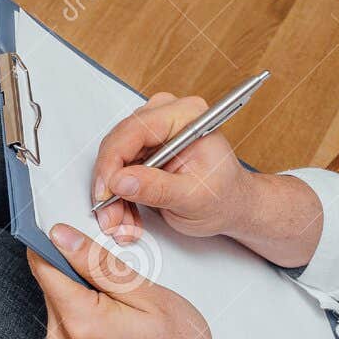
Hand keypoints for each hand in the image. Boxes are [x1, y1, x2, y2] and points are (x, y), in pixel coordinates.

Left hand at [28, 222, 233, 338]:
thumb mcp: (149, 297)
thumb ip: (98, 264)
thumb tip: (61, 237)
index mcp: (79, 322)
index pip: (42, 263)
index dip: (56, 242)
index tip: (73, 233)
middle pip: (51, 281)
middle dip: (79, 270)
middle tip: (120, 281)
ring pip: (59, 300)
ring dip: (84, 293)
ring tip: (123, 307)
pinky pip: (66, 321)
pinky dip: (85, 313)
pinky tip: (116, 323)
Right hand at [92, 92, 251, 243]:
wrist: (232, 206)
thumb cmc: (225, 197)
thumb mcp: (194, 198)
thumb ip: (158, 188)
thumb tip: (121, 180)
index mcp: (188, 117)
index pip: (135, 130)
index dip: (113, 161)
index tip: (106, 191)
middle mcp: (167, 117)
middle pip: (118, 144)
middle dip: (110, 184)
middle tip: (110, 214)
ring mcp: (153, 132)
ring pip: (113, 160)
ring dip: (113, 195)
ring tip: (122, 221)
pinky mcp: (143, 148)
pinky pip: (117, 169)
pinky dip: (117, 195)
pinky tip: (126, 214)